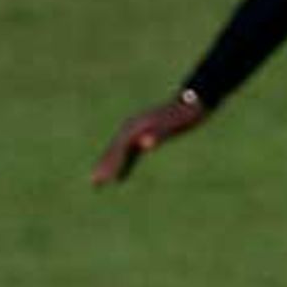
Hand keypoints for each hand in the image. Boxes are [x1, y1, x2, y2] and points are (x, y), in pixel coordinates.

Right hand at [91, 91, 206, 185]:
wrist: (192, 102)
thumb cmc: (183, 116)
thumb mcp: (172, 126)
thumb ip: (157, 134)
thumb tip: (145, 144)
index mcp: (136, 127)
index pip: (118, 148)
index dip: (110, 164)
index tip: (102, 179)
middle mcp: (132, 127)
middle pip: (114, 149)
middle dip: (104, 165)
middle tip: (94, 183)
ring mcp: (137, 131)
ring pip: (119, 152)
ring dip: (110, 166)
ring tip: (100, 182)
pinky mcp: (144, 135)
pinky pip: (129, 153)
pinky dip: (124, 165)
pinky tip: (121, 178)